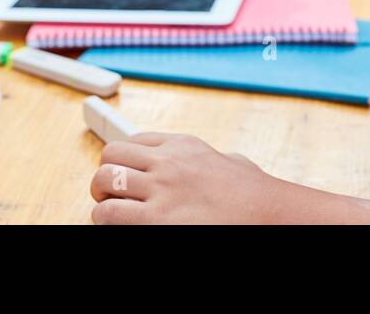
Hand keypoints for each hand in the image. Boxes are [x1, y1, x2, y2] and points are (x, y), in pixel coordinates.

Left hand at [90, 132, 283, 223]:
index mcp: (183, 145)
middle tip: (111, 195)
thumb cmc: (255, 195)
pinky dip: (106, 221)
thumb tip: (222, 163)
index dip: (123, 162)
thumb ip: (216, 160)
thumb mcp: (233, 163)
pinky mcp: (154, 220)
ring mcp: (159, 190)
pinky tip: (121, 227)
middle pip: (111, 156)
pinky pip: (109, 213)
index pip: (132, 142)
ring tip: (112, 214)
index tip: (124, 175)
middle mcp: (167, 162)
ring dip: (102, 200)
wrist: (268, 214)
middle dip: (106, 177)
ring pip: (103, 182)